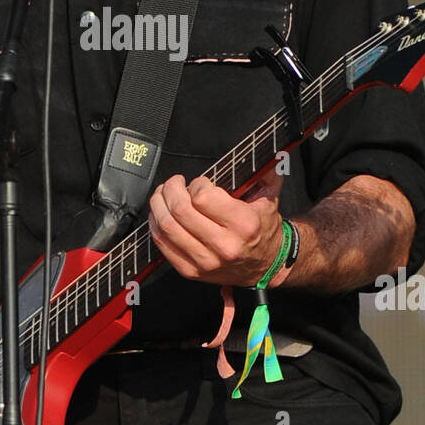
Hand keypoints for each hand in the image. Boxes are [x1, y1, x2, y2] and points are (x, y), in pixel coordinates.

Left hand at [148, 169, 286, 286]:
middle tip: (174, 183)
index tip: (201, 183)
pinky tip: (160, 213)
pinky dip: (155, 225)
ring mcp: (206, 261)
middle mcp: (224, 245)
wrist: (266, 266)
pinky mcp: (191, 271)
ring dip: (158, 204)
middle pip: (180, 211)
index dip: (197, 184)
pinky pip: (162, 245)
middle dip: (171, 189)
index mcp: (244, 224)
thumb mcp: (269, 198)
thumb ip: (265, 172)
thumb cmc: (263, 229)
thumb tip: (266, 152)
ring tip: (163, 194)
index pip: (203, 198)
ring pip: (167, 227)